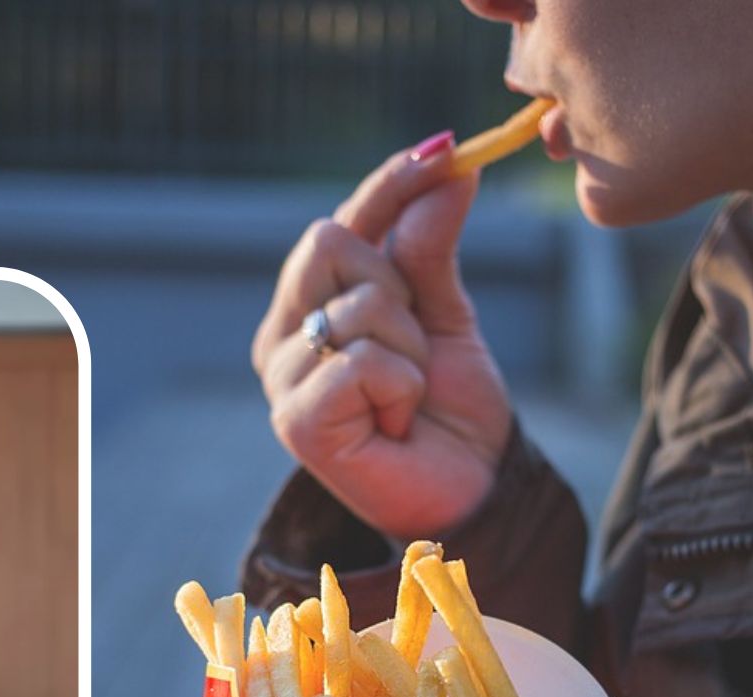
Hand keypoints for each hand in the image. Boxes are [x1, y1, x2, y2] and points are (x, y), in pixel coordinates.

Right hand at [251, 137, 514, 541]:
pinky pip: (362, 360)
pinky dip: (401, 387)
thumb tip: (450, 167)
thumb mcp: (447, 315)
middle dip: (399, 287)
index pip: (339, 221)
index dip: (388, 183)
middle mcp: (282, 338)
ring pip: (358, 304)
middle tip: (417, 349)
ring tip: (409, 399)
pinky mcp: (296, 422)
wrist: (471, 492)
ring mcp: (281, 380)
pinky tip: (396, 424)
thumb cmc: (450, 412)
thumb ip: (432, 247)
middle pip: (329, 241)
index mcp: (308, 306)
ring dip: (410, 350)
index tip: (447, 148)